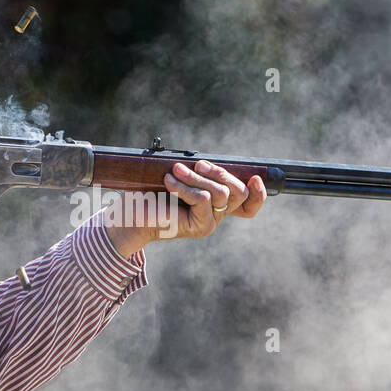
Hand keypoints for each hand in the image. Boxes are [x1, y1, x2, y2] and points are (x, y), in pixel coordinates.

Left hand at [105, 160, 268, 257]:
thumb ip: (198, 172)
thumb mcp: (180, 176)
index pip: (249, 204)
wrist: (132, 213)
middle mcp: (218, 214)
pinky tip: (169, 182)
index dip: (258, 194)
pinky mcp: (201, 227)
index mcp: (216, 202)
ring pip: (221, 193)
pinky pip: (203, 199)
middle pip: (239, 192)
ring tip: (174, 172)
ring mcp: (211, 222)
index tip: (256, 178)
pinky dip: (185, 187)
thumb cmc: (152, 191)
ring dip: (196, 177)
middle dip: (220, 172)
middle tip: (197, 165)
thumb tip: (208, 163)